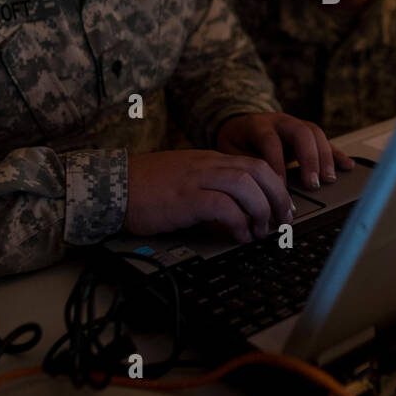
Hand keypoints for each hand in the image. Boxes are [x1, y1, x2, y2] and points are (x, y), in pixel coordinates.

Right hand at [124, 149, 293, 242]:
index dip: (275, 186)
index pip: (254, 164)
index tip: (282, 207)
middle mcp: (206, 164)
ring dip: (261, 210)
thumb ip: (209, 189)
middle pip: (258, 171)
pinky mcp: (185, 197)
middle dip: (278, 197)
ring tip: (262, 231)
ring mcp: (196, 178)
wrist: (112, 187)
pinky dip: (238, 222)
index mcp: (208, 160)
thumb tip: (235, 213)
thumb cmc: (144, 188)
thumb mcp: (184, 181)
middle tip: (283, 221)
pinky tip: (238, 235)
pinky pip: (223, 205)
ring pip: (246, 185)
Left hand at [214, 112, 355, 190]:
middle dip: (309, 158)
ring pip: (315, 134)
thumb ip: (243, 169)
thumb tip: (251, 197)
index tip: (281, 188)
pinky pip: (326, 141)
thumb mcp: (231, 155)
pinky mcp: (307, 135)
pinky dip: (337, 154)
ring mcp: (295, 125)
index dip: (277, 165)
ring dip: (325, 157)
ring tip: (328, 180)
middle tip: (312, 183)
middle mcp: (280, 121)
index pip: (270, 142)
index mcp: (257, 125)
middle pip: (300, 132)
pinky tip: (347, 166)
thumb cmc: (235, 145)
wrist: (238, 127)